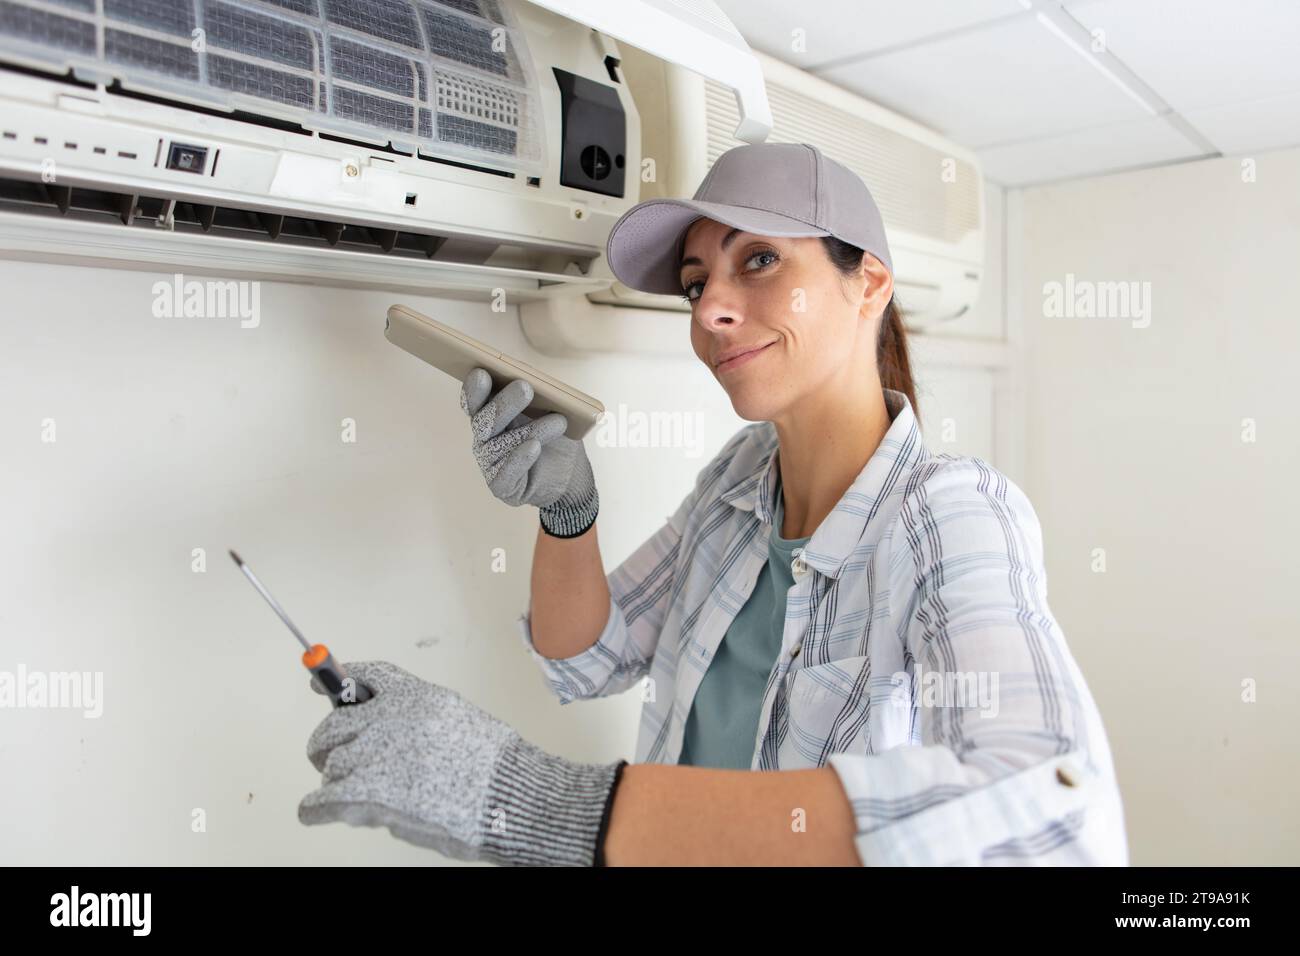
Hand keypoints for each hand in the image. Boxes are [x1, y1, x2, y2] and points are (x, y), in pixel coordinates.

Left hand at [298, 660, 622, 865]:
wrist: (510, 796)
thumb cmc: (496, 767)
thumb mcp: (458, 718)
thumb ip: (417, 717)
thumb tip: (380, 727)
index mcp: (416, 696)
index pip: (367, 675)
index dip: (339, 679)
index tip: (322, 682)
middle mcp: (391, 718)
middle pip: (335, 725)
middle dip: (329, 742)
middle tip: (331, 757)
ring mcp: (377, 755)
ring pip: (332, 765)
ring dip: (337, 779)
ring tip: (353, 792)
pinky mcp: (370, 794)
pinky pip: (323, 799)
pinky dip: (316, 807)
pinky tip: (316, 810)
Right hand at [458, 368, 599, 536]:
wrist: (569, 477)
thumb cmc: (556, 438)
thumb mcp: (552, 411)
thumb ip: (540, 396)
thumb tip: (534, 380)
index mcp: (491, 414)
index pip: (474, 400)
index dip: (474, 388)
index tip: (482, 372)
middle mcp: (485, 437)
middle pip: (485, 419)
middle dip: (505, 403)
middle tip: (526, 388)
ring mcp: (489, 462)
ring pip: (499, 444)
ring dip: (530, 430)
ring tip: (558, 421)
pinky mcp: (500, 485)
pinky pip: (504, 472)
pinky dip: (519, 458)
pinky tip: (534, 447)